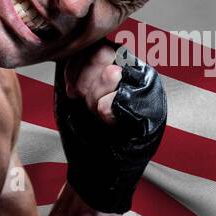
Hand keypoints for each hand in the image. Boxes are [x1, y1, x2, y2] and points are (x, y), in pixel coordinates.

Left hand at [53, 42, 167, 213]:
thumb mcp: (73, 94)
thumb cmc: (85, 132)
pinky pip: (123, 97)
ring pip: (113, 72)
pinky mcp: (150, 111)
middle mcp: (135, 73)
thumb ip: (73, 67)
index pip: (97, 45)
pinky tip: (104, 119)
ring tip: (93, 112)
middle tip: (80, 100)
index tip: (70, 88)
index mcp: (118, 65)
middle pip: (105, 53)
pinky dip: (107, 108)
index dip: (77, 63)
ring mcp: (144, 91)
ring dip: (94, 94)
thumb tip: (66, 45)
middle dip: (84, 78)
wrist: (96, 170)